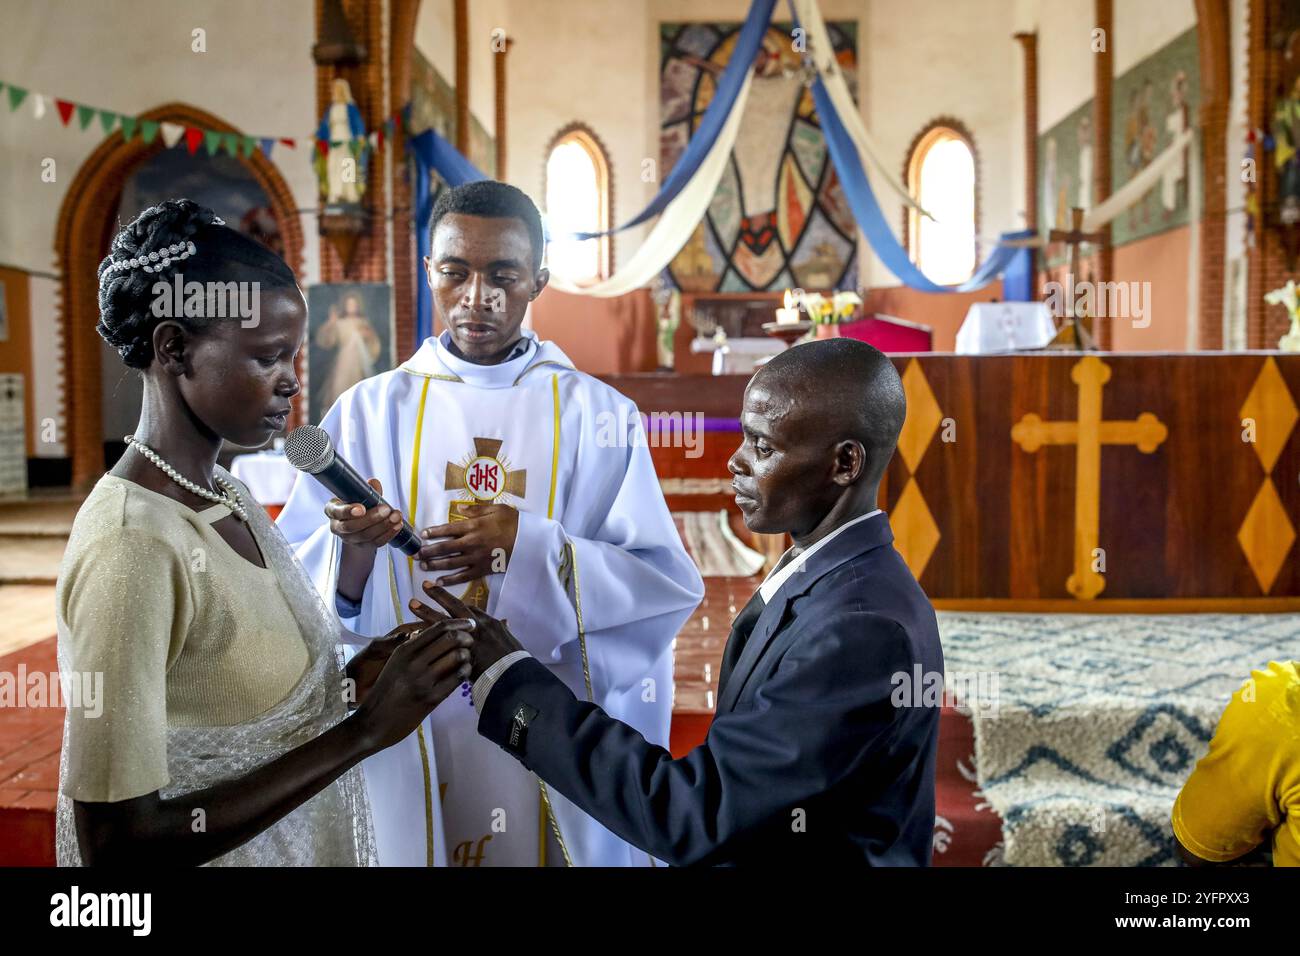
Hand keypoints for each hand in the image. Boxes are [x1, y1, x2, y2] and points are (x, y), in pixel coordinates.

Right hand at [325, 477, 404, 552]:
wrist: (357, 522)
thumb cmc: (355, 503)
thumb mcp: (357, 494)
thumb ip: (365, 489)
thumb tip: (373, 483)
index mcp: (333, 510)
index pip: (337, 512)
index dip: (348, 511)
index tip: (362, 508)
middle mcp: (338, 527)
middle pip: (352, 526)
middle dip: (372, 518)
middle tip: (386, 509)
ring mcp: (350, 539)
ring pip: (366, 536)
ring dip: (384, 525)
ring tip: (396, 516)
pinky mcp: (363, 546)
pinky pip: (376, 542)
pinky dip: (389, 533)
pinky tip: (397, 525)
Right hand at [352, 616, 475, 753]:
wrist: (372, 723)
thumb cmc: (386, 692)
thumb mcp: (395, 663)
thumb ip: (414, 649)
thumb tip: (439, 633)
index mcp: (404, 650)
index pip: (438, 628)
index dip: (459, 623)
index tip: (470, 624)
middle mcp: (413, 662)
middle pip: (451, 638)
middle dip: (467, 637)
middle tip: (471, 641)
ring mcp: (422, 681)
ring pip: (457, 656)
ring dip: (467, 655)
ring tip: (466, 658)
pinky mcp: (430, 699)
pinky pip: (457, 678)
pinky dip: (465, 672)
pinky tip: (463, 673)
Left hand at [409, 582, 524, 680]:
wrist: (514, 675)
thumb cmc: (513, 659)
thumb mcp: (510, 640)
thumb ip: (503, 629)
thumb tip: (505, 622)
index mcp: (488, 623)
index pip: (467, 607)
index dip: (452, 599)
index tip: (439, 591)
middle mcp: (476, 627)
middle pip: (455, 607)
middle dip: (439, 596)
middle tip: (424, 585)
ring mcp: (467, 639)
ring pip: (444, 622)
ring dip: (427, 612)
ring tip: (412, 603)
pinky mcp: (459, 653)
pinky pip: (439, 644)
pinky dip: (427, 639)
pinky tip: (413, 634)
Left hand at [418, 504, 519, 585]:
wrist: (528, 541)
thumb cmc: (513, 522)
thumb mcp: (496, 509)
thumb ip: (476, 509)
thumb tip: (459, 508)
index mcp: (474, 526)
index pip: (448, 529)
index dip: (433, 532)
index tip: (422, 534)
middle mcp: (472, 542)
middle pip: (445, 548)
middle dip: (428, 551)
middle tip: (415, 554)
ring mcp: (476, 558)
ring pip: (451, 563)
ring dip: (435, 565)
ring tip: (422, 566)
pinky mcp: (483, 569)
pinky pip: (464, 576)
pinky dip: (451, 579)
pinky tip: (440, 581)